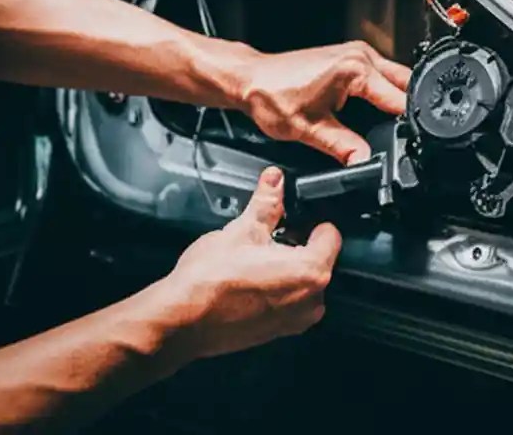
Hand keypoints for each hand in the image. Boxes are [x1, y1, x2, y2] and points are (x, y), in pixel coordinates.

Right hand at [152, 167, 341, 360]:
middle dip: (297, 246)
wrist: (181, 321)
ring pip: (304, 282)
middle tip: (267, 240)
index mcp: (311, 271)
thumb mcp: (241, 230)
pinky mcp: (279, 332)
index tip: (294, 219)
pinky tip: (250, 282)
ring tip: (255, 262)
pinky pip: (290, 303)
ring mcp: (296, 320)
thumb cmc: (209, 281)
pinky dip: (277, 290)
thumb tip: (275, 181)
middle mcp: (311, 300)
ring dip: (286, 269)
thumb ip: (267, 203)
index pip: (332, 235)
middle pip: (319, 260)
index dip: (313, 222)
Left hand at [239, 41, 410, 164]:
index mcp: (354, 70)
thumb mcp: (308, 129)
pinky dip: (387, 90)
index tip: (409, 141)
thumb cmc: (271, 95)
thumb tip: (365, 162)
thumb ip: (342, 147)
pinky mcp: (351, 57)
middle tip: (404, 135)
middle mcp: (360, 56)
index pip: (399, 99)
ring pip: (397, 76)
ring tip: (393, 124)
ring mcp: (356, 54)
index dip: (406, 123)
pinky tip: (381, 109)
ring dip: (399, 98)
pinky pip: (383, 73)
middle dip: (409, 108)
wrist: (250, 79)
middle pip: (406, 83)